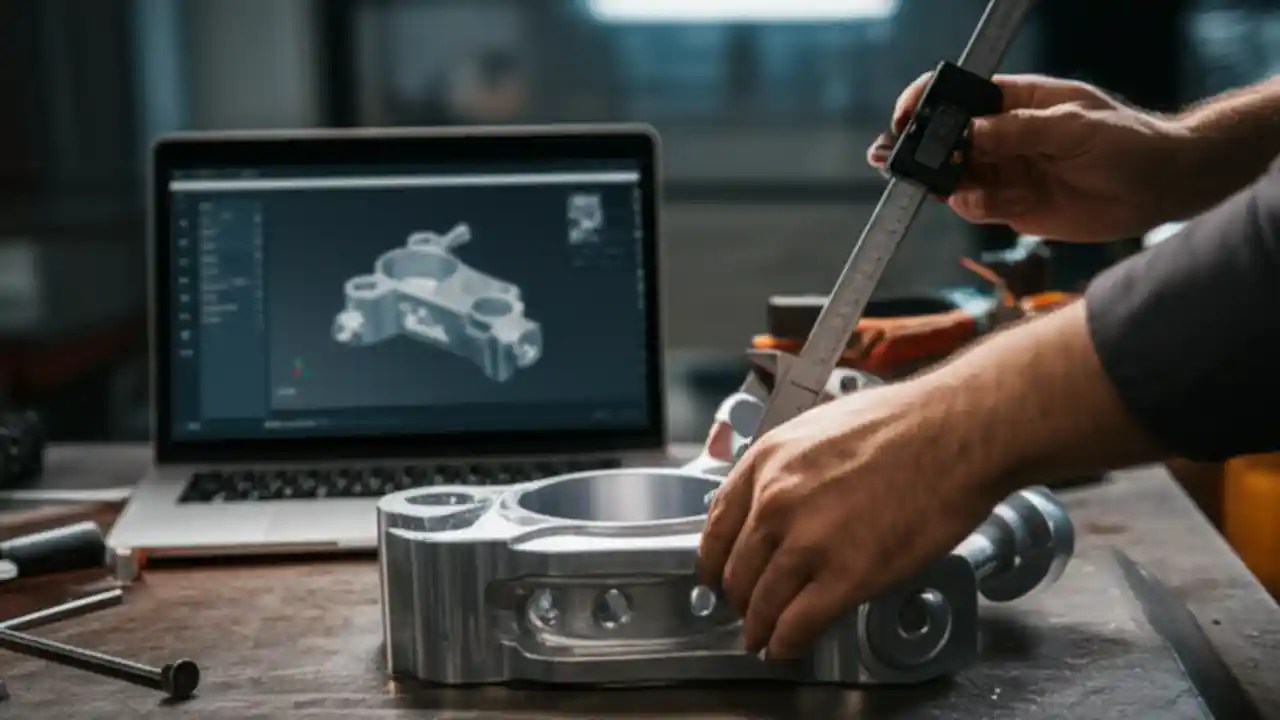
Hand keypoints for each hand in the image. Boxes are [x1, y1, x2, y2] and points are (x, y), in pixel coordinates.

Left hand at [696, 379, 1008, 658]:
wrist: (954, 433)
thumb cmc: (902, 424)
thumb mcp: (817, 430)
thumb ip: (786, 470)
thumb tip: (772, 503)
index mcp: (765, 463)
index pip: (716, 526)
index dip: (713, 562)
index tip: (716, 577)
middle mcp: (775, 502)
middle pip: (736, 570)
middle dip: (739, 599)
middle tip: (745, 611)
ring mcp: (808, 541)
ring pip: (762, 603)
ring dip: (760, 628)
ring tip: (764, 638)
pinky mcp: (847, 576)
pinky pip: (798, 624)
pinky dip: (787, 643)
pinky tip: (787, 647)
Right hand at [867, 73, 1190, 242]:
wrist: (1158, 188)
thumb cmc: (1126, 142)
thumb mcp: (1075, 126)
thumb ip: (1021, 129)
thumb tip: (971, 131)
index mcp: (1016, 101)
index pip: (959, 96)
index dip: (925, 103)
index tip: (905, 119)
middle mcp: (1003, 136)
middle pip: (945, 140)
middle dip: (922, 152)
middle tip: (907, 164)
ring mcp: (1005, 171)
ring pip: (954, 178)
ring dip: (950, 185)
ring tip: (971, 189)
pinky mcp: (1012, 206)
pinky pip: (975, 207)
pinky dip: (979, 207)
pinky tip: (1008, 203)